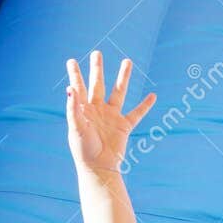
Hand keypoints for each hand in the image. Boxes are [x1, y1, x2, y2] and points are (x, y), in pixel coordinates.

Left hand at [65, 50, 155, 175]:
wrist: (99, 168)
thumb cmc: (84, 150)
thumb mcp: (76, 128)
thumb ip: (73, 108)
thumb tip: (70, 88)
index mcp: (84, 110)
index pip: (78, 87)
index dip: (75, 74)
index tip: (71, 61)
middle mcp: (97, 110)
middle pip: (98, 84)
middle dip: (97, 69)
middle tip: (97, 53)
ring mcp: (111, 116)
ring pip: (119, 92)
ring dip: (123, 77)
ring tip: (127, 61)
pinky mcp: (124, 126)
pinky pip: (137, 113)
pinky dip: (145, 105)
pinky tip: (153, 96)